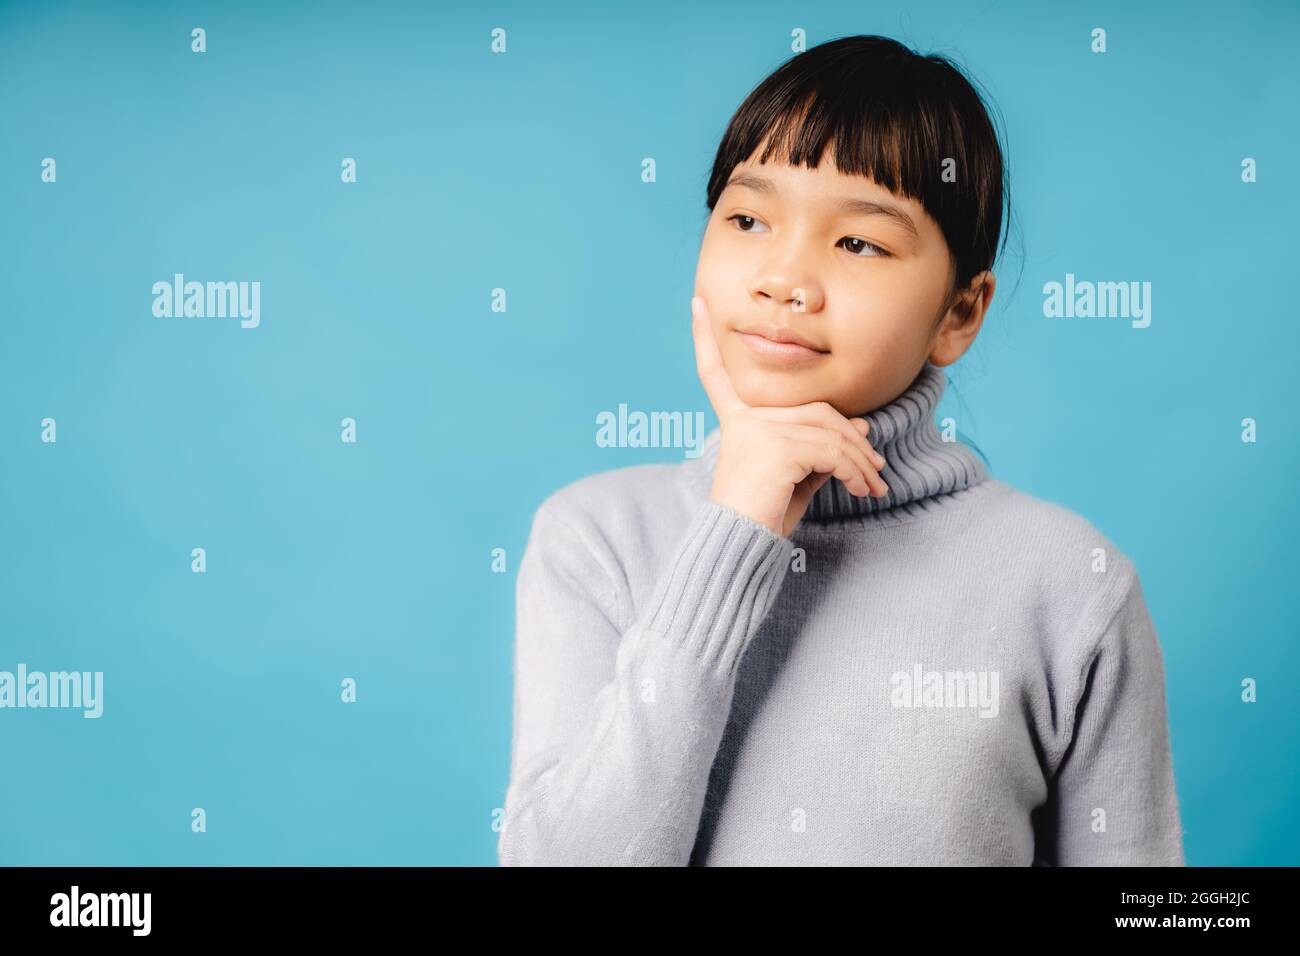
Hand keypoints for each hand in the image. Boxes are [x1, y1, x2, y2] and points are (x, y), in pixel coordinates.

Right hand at [691, 295, 889, 537]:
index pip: (716, 374)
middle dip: (853, 437)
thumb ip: (821, 446)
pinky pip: (833, 451)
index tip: (698, 302)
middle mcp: (745, 420)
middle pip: (816, 409)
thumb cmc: (764, 515)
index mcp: (738, 421)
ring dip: (861, 461)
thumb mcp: (795, 476)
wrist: (741, 546)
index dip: (704, 338)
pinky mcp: (777, 447)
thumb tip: (864, 425)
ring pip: (831, 431)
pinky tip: (861, 490)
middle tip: (876, 467)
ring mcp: (759, 430)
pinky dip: (855, 471)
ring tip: (874, 486)